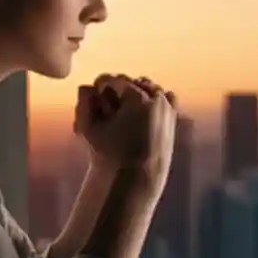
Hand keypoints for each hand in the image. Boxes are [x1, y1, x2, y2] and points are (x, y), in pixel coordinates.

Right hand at [74, 73, 177, 189]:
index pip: (113, 79)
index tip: (94, 95)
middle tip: (107, 102)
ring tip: (123, 107)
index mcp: (136, 97)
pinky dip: (154, 99)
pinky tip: (141, 111)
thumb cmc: (108, 154)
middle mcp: (156, 99)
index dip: (100, 85)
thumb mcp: (89, 129)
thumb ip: (83, 103)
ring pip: (149, 87)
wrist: (136, 178)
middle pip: (132, 82)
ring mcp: (168, 107)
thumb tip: (86, 86)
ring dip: (135, 92)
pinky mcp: (174, 118)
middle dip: (118, 89)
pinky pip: (164, 97)